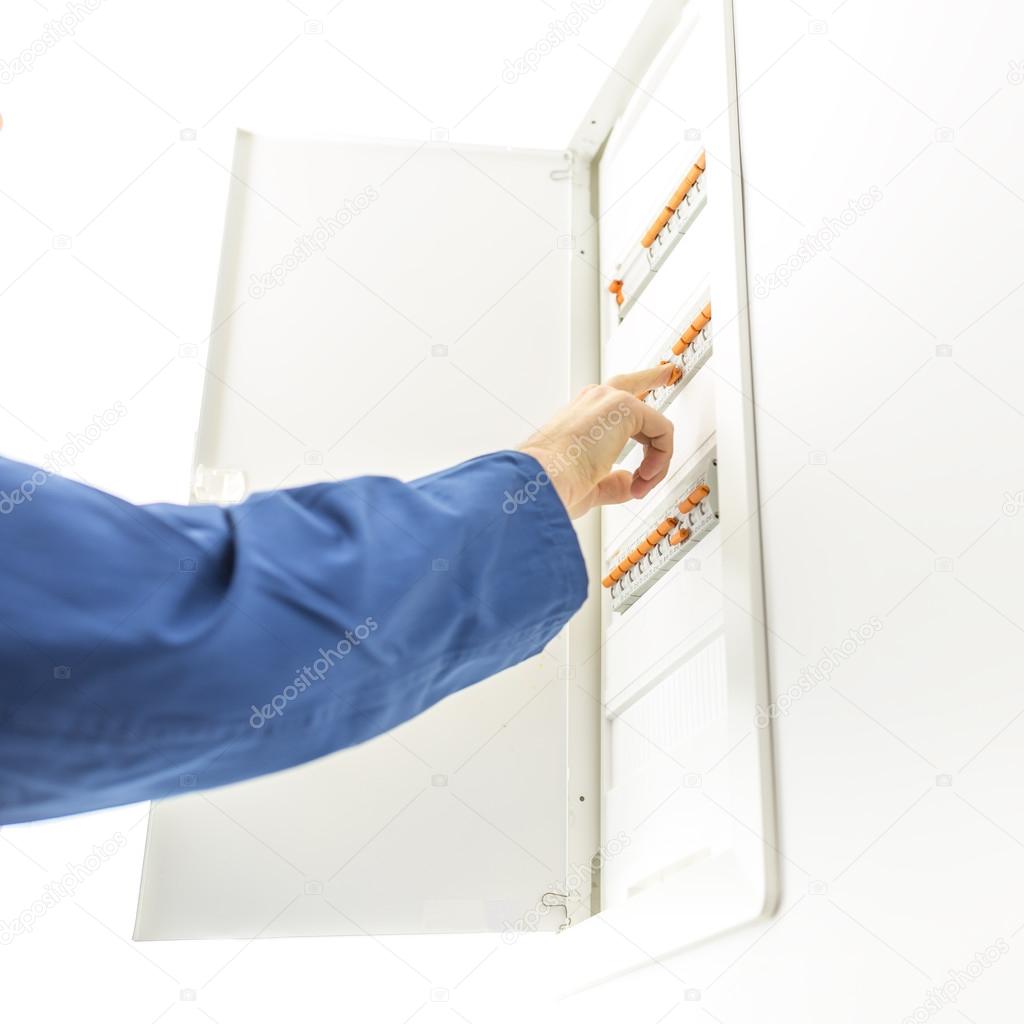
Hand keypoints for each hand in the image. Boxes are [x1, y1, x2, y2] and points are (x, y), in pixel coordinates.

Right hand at [520, 365, 673, 518]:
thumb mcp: (590, 486)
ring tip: (642, 485)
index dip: (630, 407)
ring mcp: (608, 400)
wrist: (541, 479)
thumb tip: (629, 482)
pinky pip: (663, 432)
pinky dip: (661, 459)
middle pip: (630, 383)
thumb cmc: (554, 484)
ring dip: (657, 460)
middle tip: (668, 372)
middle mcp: (592, 402)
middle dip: (653, 377)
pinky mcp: (624, 406)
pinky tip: (644, 477)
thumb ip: (613, 483)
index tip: (642, 401)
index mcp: (579, 417)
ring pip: (654, 424)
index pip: (608, 405)